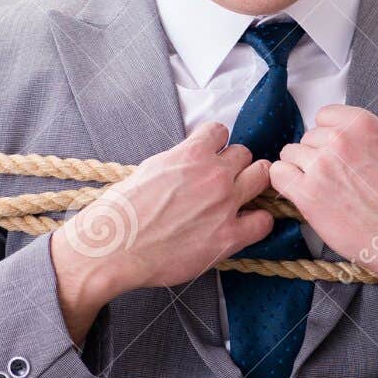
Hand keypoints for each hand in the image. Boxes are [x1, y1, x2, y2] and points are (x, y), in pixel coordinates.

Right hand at [50, 122, 271, 343]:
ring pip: (261, 177)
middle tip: (225, 181)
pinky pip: (264, 221)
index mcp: (191, 154)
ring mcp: (225, 205)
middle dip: (236, 165)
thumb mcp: (150, 168)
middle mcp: (214, 175)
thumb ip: (179, 161)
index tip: (212, 156)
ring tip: (240, 199)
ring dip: (252, 185)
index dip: (216, 145)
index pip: (220, 131)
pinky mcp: (229, 237)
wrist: (114, 246)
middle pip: (245, 154)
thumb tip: (190, 162)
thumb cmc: (122, 210)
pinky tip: (245, 225)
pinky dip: (258, 221)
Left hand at [268, 104, 377, 280]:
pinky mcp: (308, 192)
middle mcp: (339, 139)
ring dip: (300, 171)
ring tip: (321, 190)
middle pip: (306, 137)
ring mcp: (321, 164)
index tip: (335, 154)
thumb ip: (360, 138)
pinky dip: (286, 184)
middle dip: (315, 156)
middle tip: (333, 179)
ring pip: (289, 154)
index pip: (324, 116)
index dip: (327, 137)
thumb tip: (335, 138)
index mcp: (361, 123)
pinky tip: (303, 196)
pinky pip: (278, 175)